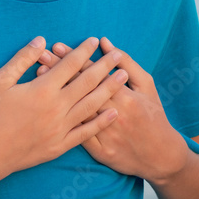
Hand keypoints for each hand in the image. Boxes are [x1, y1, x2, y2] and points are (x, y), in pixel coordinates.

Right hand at [0, 36, 127, 185]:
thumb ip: (22, 59)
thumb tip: (41, 40)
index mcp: (42, 89)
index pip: (69, 65)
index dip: (83, 51)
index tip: (94, 41)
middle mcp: (56, 107)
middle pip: (86, 82)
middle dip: (104, 66)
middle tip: (118, 55)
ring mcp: (60, 128)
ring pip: (92, 104)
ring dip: (109, 89)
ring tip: (123, 76)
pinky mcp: (60, 145)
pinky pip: (86, 132)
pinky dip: (101, 121)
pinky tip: (113, 112)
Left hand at [37, 37, 188, 182]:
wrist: (161, 156)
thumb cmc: (153, 115)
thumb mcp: (147, 85)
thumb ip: (127, 62)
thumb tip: (105, 42)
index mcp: (125, 97)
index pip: (93, 72)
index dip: (73, 58)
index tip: (55, 46)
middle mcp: (114, 115)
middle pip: (81, 89)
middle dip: (59, 70)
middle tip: (40, 56)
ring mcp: (107, 134)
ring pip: (76, 110)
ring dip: (56, 92)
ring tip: (37, 75)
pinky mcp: (101, 152)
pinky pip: (79, 136)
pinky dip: (62, 121)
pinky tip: (48, 108)